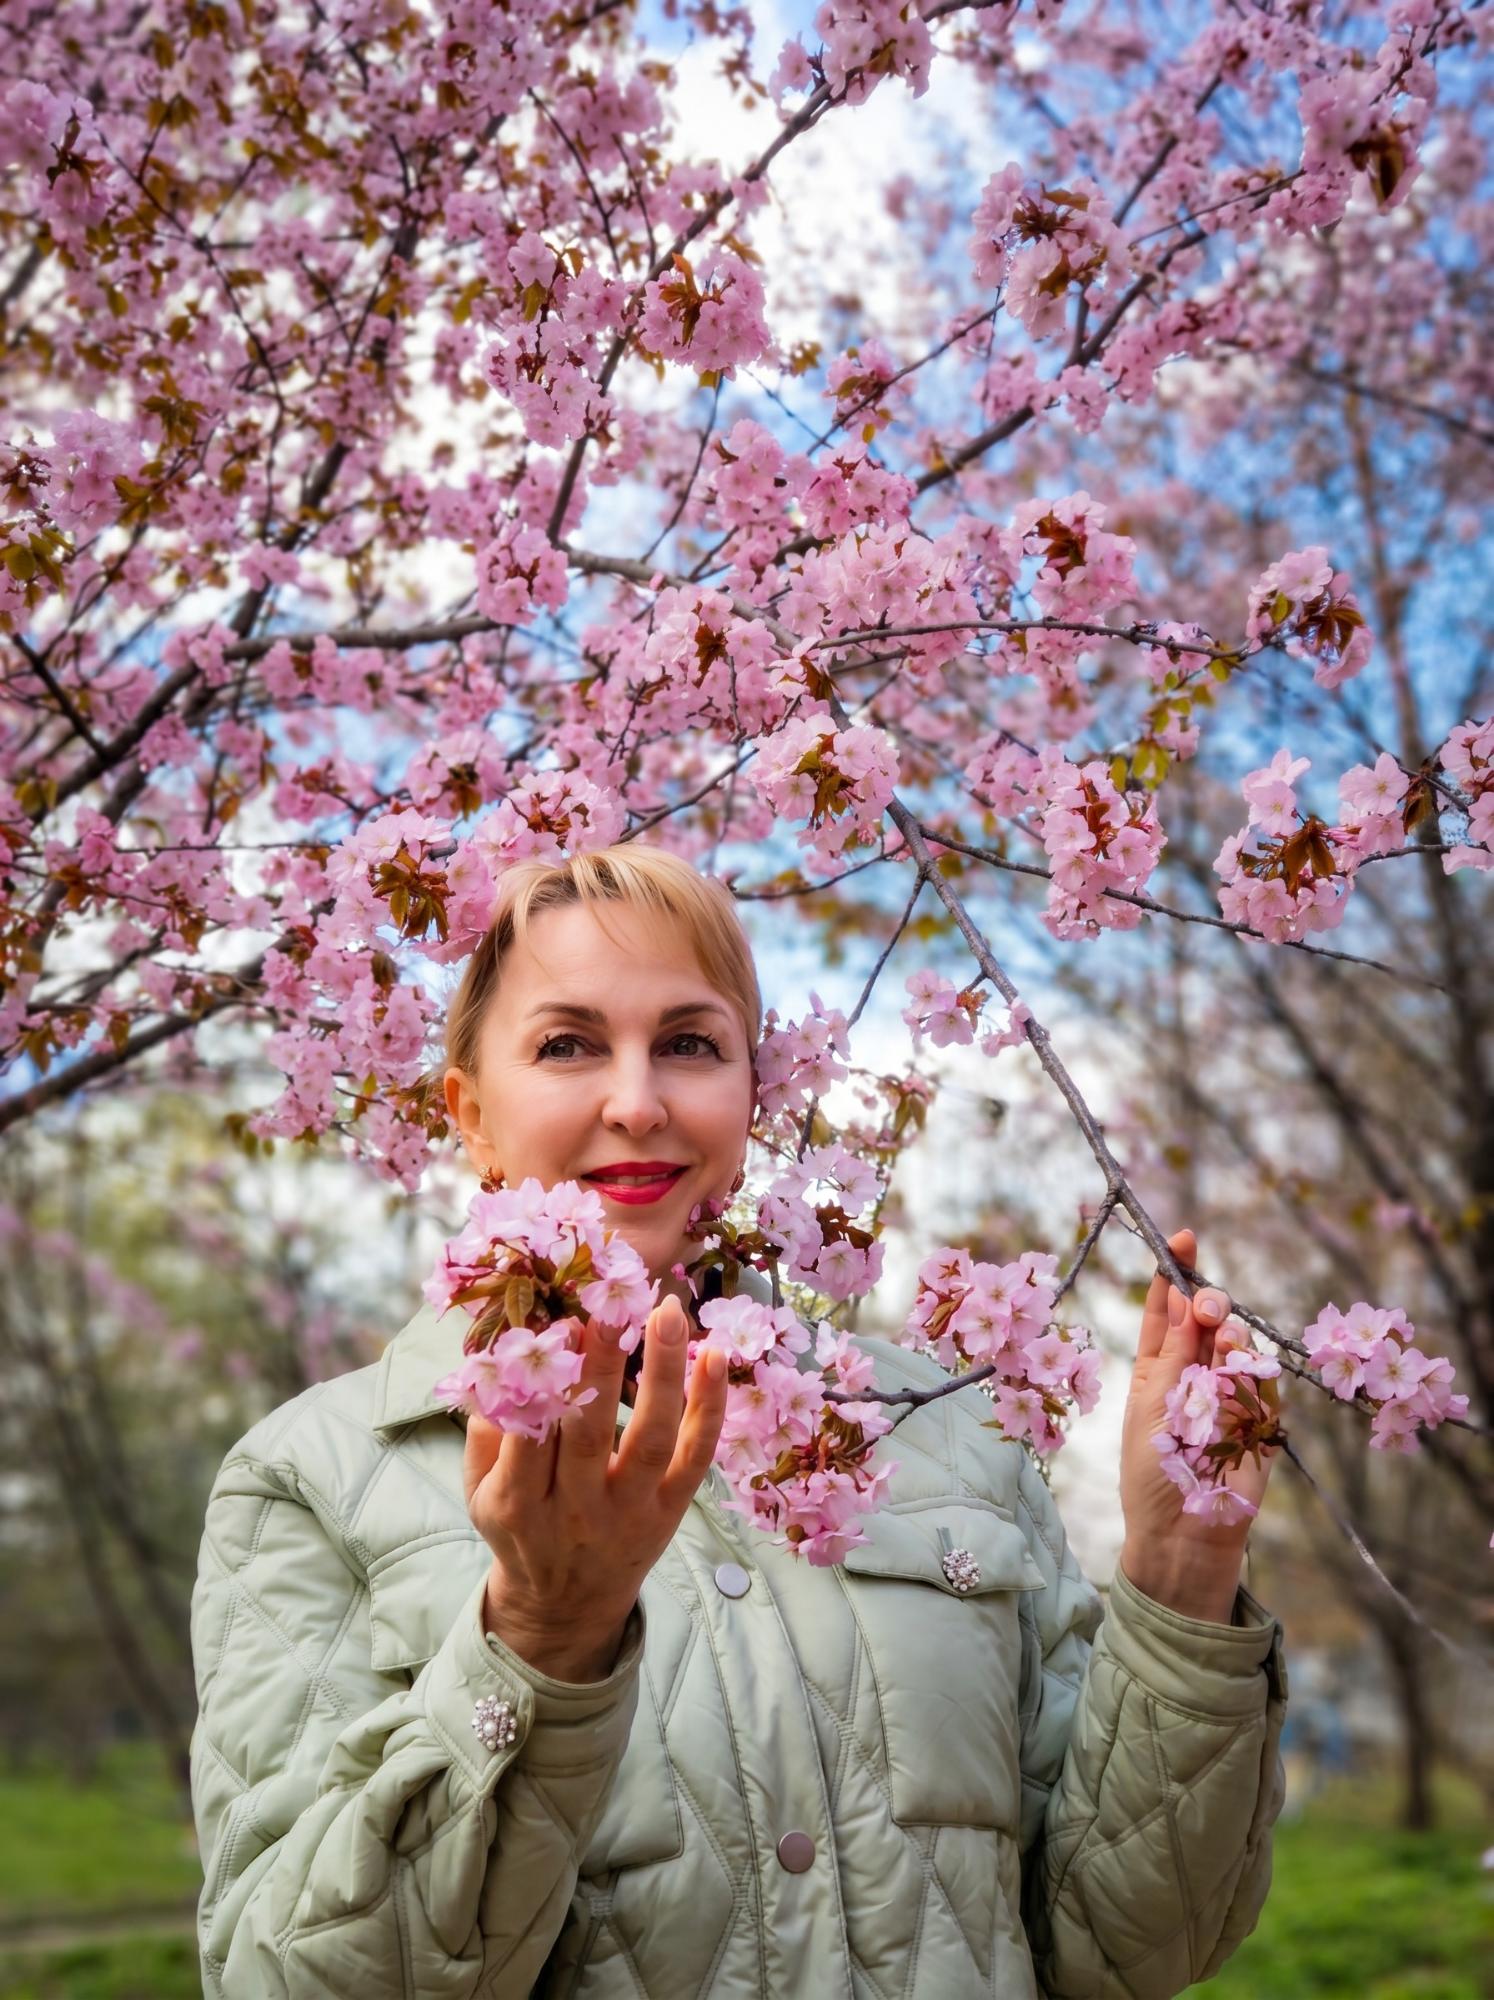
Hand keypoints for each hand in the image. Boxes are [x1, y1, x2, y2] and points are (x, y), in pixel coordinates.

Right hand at [463, 1294, 727, 1681]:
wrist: (565, 1605)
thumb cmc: (519, 1529)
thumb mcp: (478, 1494)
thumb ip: (485, 1434)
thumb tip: (498, 1362)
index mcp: (518, 1504)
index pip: (528, 1438)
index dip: (545, 1382)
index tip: (557, 1323)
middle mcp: (576, 1511)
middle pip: (589, 1435)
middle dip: (599, 1368)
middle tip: (610, 1307)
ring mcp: (630, 1512)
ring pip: (651, 1441)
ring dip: (663, 1373)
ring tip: (668, 1313)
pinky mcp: (670, 1512)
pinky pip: (696, 1459)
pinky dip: (710, 1409)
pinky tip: (714, 1356)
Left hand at [1118, 1228, 1276, 1623]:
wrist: (1182, 1533)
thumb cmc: (1152, 1472)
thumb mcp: (1150, 1405)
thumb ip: (1172, 1353)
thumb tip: (1182, 1299)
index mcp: (1157, 1366)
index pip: (1167, 1309)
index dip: (1175, 1273)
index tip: (1182, 1237)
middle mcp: (1196, 1373)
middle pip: (1208, 1318)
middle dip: (1208, 1301)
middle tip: (1204, 1307)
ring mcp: (1231, 1394)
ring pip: (1240, 1342)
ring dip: (1231, 1334)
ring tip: (1220, 1343)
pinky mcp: (1262, 1419)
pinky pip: (1266, 1380)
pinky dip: (1255, 1371)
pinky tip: (1240, 1375)